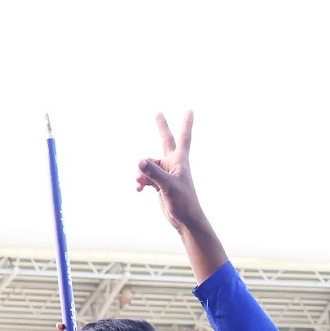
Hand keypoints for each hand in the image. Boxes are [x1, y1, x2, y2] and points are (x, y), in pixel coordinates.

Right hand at [136, 111, 205, 232]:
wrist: (185, 221)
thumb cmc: (183, 202)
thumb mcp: (168, 186)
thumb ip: (153, 172)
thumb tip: (139, 162)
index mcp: (179, 160)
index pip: (183, 137)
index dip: (186, 123)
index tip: (190, 109)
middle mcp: (172, 163)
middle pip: (165, 141)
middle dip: (161, 127)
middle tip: (158, 113)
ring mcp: (165, 173)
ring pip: (148, 164)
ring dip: (141, 173)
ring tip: (140, 184)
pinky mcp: (159, 183)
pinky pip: (146, 176)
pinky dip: (141, 181)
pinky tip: (139, 189)